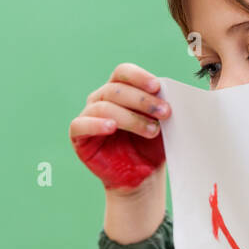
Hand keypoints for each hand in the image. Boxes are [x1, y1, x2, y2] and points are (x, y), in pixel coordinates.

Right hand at [71, 63, 170, 193]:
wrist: (143, 175)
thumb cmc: (151, 146)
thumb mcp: (162, 123)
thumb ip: (162, 106)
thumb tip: (170, 93)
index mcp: (120, 89)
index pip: (123, 73)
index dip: (138, 77)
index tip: (157, 87)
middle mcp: (101, 98)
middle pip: (116, 89)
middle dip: (143, 100)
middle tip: (165, 113)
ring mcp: (88, 115)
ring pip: (104, 107)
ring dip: (131, 118)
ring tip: (152, 130)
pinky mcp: (78, 135)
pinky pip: (81, 124)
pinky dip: (96, 124)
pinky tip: (111, 128)